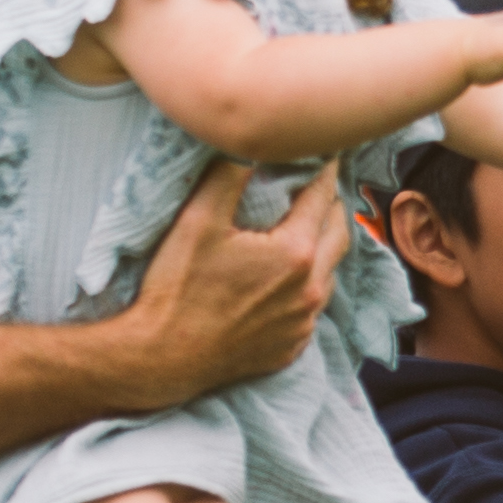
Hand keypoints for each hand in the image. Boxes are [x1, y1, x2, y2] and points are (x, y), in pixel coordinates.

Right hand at [120, 160, 349, 402]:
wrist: (164, 357)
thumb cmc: (177, 288)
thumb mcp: (198, 220)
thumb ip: (229, 176)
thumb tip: (249, 146)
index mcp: (295, 253)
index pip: (322, 198)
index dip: (323, 172)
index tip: (325, 154)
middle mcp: (311, 289)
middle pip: (339, 233)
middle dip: (331, 206)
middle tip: (318, 188)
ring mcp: (304, 322)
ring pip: (330, 272)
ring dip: (322, 247)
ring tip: (303, 229)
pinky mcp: (293, 345)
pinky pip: (313, 307)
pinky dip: (308, 285)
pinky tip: (287, 277)